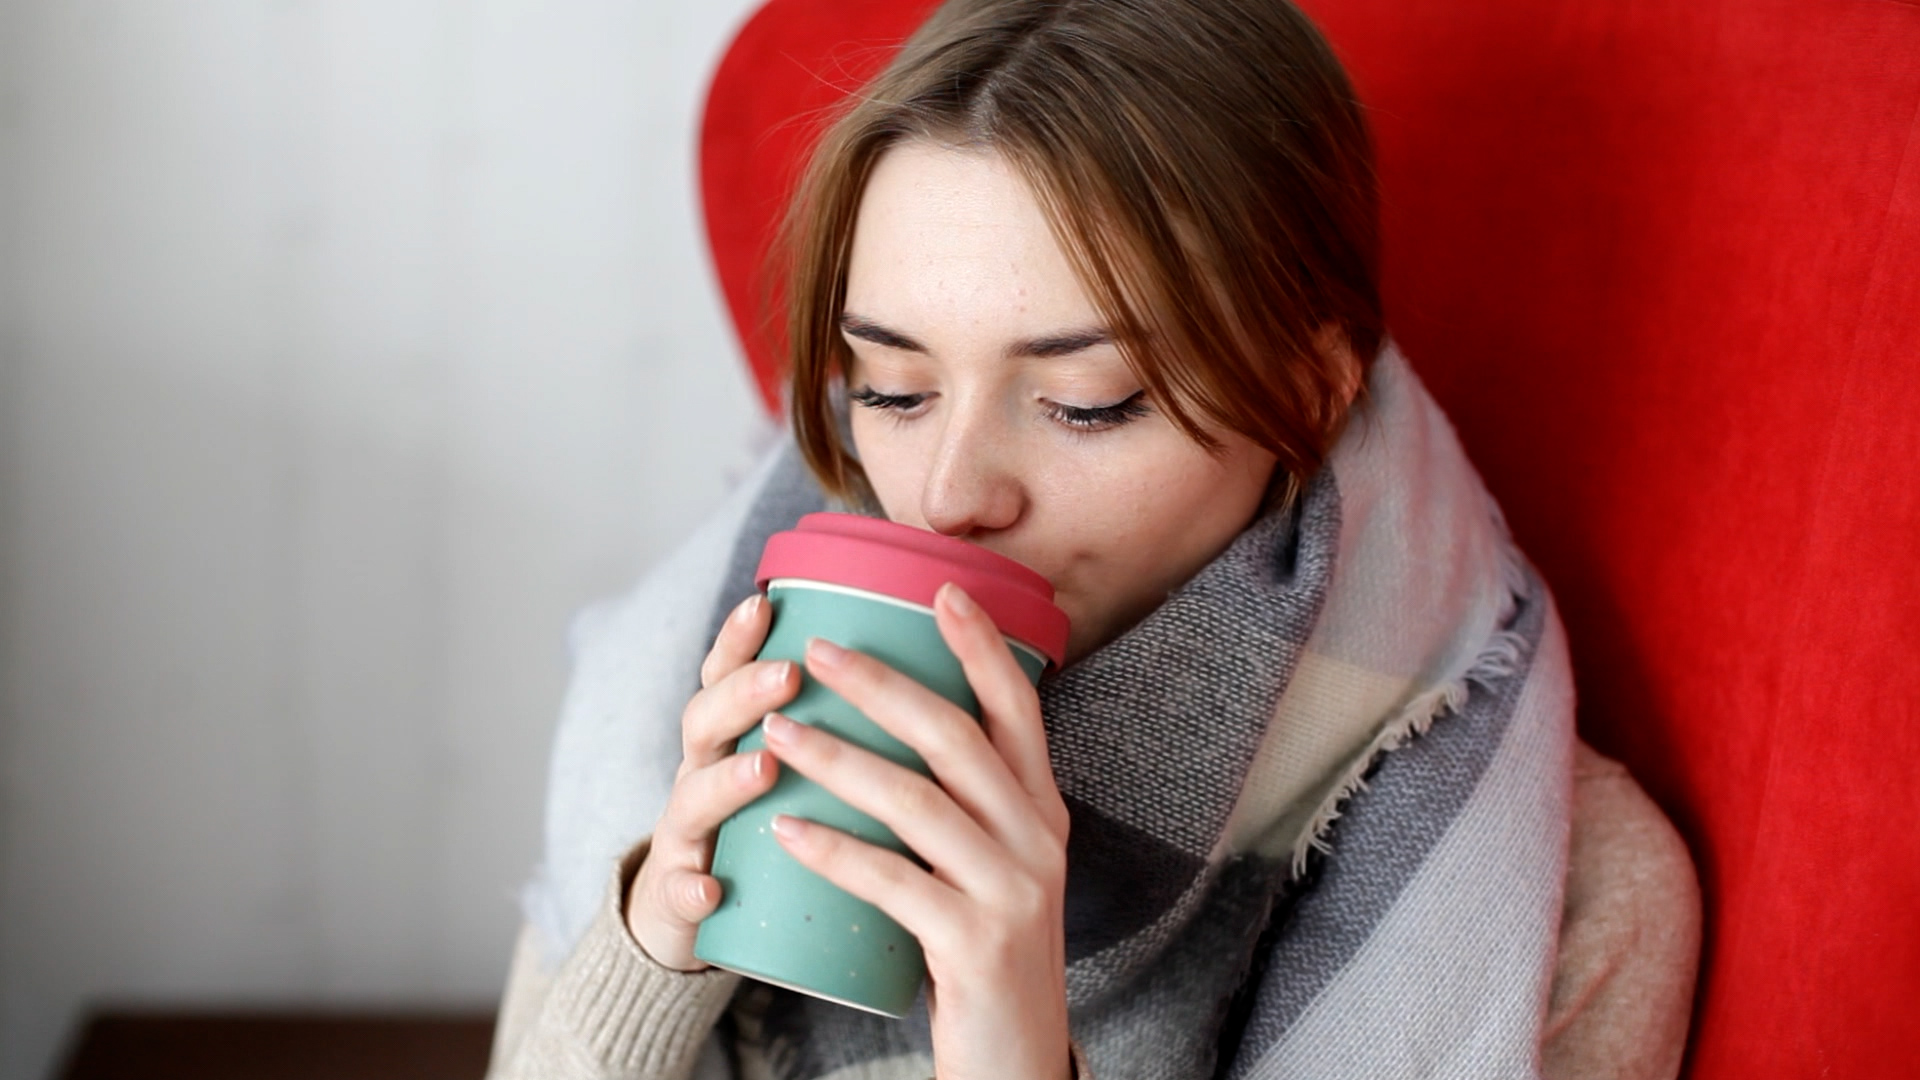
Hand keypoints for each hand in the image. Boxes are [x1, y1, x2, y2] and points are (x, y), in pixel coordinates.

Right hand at [625, 592, 797, 970]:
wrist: (693, 908)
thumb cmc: (765, 823)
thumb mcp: (793, 767)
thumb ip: (832, 723)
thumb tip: (907, 657)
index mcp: (732, 738)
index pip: (728, 675)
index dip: (739, 639)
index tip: (764, 602)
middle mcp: (701, 775)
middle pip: (706, 721)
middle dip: (744, 693)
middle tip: (789, 675)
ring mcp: (687, 836)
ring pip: (692, 801)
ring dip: (726, 781)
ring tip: (763, 767)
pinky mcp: (680, 899)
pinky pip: (679, 893)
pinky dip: (690, 889)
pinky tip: (707, 890)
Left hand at [761, 582, 1073, 1079]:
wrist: (1018, 1061)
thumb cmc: (988, 953)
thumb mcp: (1000, 868)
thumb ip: (972, 806)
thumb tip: (909, 728)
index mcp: (1042, 812)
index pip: (1017, 710)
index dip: (981, 647)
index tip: (940, 588)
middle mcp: (1037, 839)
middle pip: (956, 739)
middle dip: (883, 685)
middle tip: (817, 650)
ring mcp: (1010, 890)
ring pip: (916, 801)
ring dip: (839, 759)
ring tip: (778, 733)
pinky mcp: (974, 943)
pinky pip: (893, 882)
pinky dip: (836, 851)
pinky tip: (788, 831)